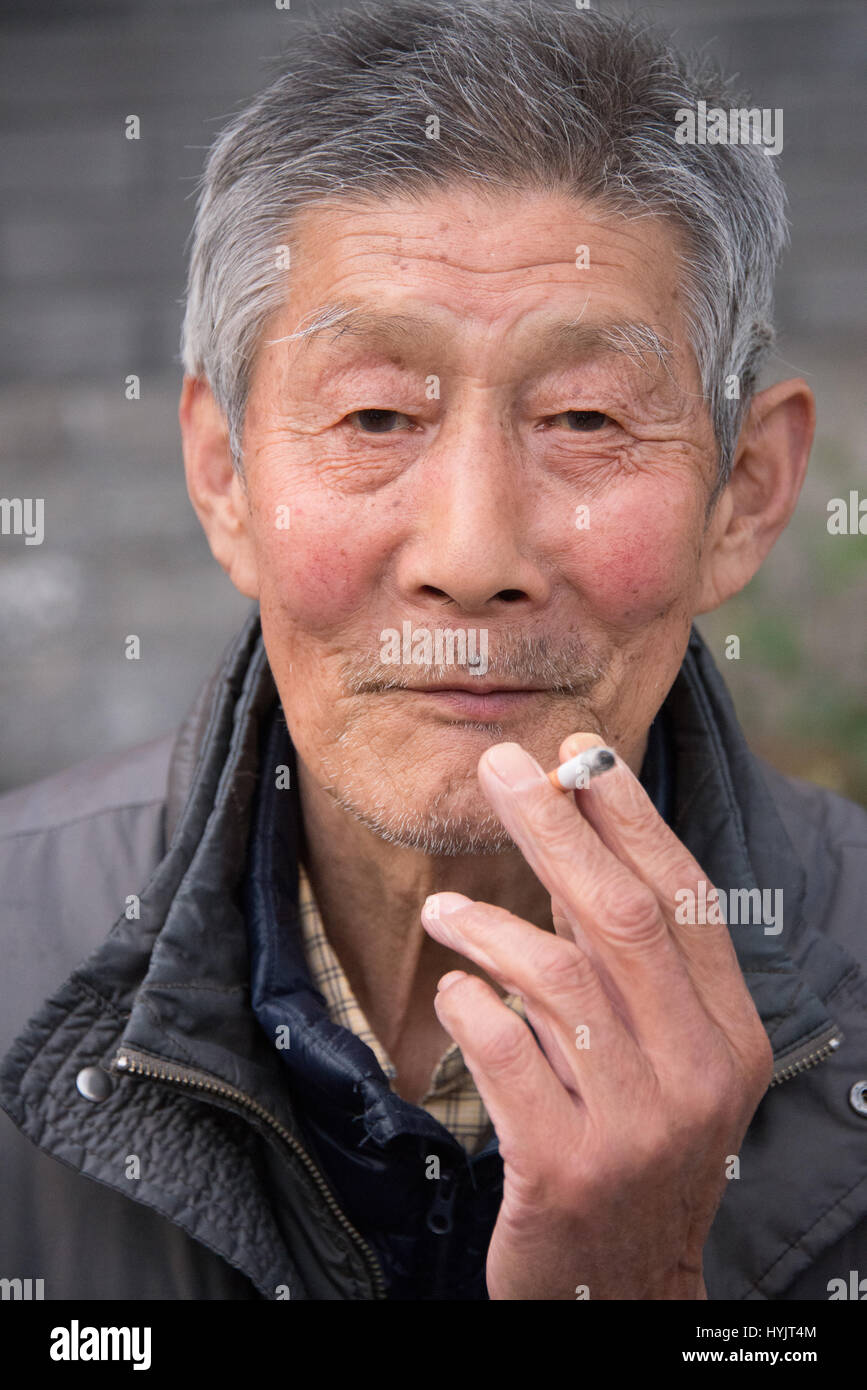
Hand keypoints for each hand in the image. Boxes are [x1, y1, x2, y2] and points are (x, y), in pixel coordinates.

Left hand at [420, 733, 773, 1299]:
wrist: (619, 1292)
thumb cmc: (631, 1147)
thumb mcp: (659, 1058)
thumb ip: (622, 964)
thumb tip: (570, 841)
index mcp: (729, 1035)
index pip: (686, 900)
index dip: (630, 819)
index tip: (580, 755)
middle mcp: (696, 1075)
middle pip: (622, 918)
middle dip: (557, 829)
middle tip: (500, 770)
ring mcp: (635, 1128)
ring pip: (559, 980)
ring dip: (490, 925)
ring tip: (444, 911)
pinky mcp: (564, 1170)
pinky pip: (504, 1052)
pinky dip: (471, 1003)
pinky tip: (455, 989)